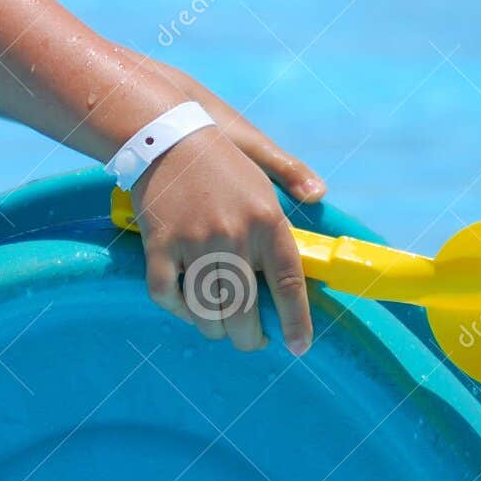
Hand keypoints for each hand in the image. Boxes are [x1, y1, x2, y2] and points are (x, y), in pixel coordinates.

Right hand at [132, 125, 318, 354]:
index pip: (289, 284)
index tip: (298, 347)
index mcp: (266, 220)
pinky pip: (167, 296)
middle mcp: (234, 235)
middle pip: (245, 312)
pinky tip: (188, 310)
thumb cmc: (217, 153)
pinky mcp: (159, 244)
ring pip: (207, 312)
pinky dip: (178, 311)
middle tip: (251, 339)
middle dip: (250, 338)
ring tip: (220, 327)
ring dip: (215, 329)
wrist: (162, 133)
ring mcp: (194, 241)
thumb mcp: (260, 161)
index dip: (297, 322)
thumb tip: (320, 194)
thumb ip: (293, 174)